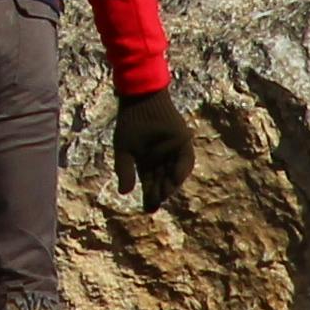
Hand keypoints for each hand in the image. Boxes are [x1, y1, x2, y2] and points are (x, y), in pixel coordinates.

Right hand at [115, 85, 194, 210]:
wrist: (141, 99)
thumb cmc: (130, 123)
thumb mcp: (123, 149)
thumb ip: (124, 170)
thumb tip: (123, 193)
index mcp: (147, 161)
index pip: (150, 183)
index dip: (150, 196)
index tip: (148, 210)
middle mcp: (162, 158)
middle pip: (164, 180)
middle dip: (160, 193)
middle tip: (156, 204)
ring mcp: (174, 151)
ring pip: (175, 172)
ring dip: (171, 184)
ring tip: (164, 194)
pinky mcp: (183, 142)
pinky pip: (186, 159)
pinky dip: (182, 169)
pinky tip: (175, 179)